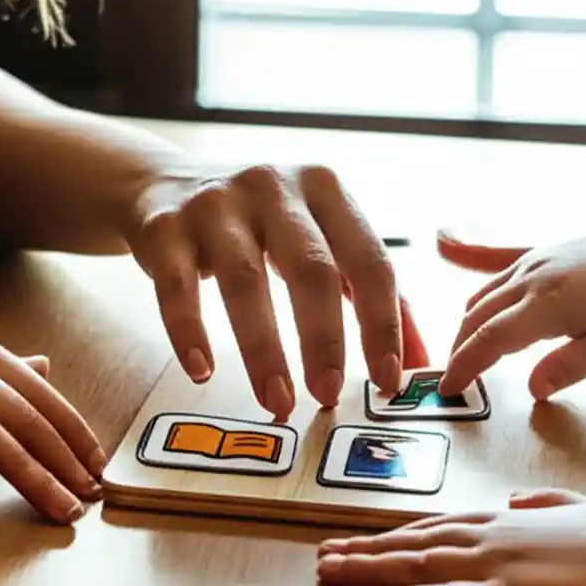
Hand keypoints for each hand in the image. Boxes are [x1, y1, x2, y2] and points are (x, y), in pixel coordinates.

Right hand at [125, 165, 403, 418]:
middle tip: (329, 395)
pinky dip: (190, 332)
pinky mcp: (165, 228)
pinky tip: (202, 372)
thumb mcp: (321, 238)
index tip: (388, 380)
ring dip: (264, 350)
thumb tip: (421, 364)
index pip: (369, 261)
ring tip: (277, 401)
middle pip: (312, 269)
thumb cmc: (262, 224)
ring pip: (245, 281)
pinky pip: (177, 286)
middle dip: (325, 340)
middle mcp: (274, 187)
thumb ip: (372, 294)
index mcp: (326, 190)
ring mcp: (216, 204)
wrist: (164, 185)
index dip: (384, 324)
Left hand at [316, 490, 585, 585]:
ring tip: (328, 572)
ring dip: (365, 570)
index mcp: (507, 519)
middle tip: (327, 553)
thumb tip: (513, 498)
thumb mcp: (579, 508)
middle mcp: (488, 536)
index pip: (437, 524)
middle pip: (413, 543)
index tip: (368, 536)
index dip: (397, 532)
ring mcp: (490, 566)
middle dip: (366, 548)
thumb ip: (542, 501)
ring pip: (412, 567)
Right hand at [438, 230, 585, 400]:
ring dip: (466, 324)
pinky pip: (494, 260)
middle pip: (476, 318)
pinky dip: (467, 262)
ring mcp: (533, 262)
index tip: (450, 387)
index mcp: (548, 305)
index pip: (490, 339)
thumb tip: (533, 390)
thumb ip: (568, 368)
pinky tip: (442, 243)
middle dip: (459, 350)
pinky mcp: (540, 253)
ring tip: (462, 350)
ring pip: (482, 295)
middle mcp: (532, 279)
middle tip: (453, 378)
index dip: (465, 365)